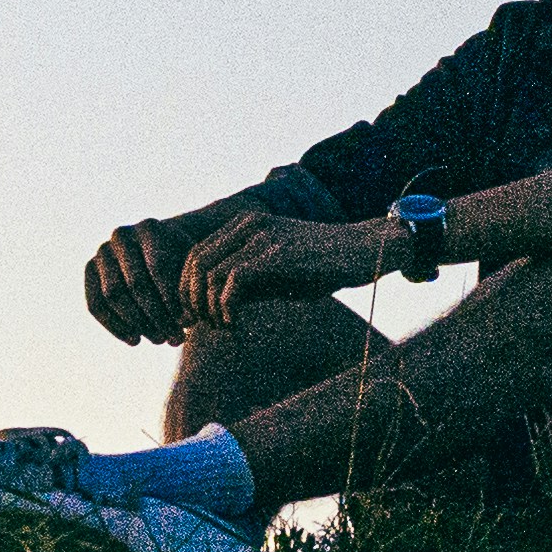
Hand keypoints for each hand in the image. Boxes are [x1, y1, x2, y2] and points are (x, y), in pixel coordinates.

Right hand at [85, 216, 213, 344]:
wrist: (159, 249)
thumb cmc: (183, 262)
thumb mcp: (192, 266)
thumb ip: (191, 287)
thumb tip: (186, 321)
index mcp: (150, 227)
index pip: (159, 267)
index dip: (172, 299)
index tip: (187, 323)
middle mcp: (121, 235)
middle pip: (135, 283)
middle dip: (157, 317)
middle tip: (174, 339)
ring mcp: (102, 252)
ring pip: (113, 295)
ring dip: (137, 324)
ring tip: (160, 340)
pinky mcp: (90, 270)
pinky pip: (96, 303)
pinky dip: (115, 326)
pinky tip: (136, 340)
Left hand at [179, 211, 388, 326]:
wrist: (365, 252)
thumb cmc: (323, 267)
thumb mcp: (277, 275)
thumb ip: (246, 284)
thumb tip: (211, 309)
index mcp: (244, 224)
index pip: (195, 254)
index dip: (186, 289)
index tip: (195, 318)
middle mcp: (247, 224)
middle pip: (194, 263)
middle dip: (190, 300)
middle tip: (202, 326)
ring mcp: (261, 235)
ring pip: (209, 274)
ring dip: (208, 308)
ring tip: (223, 327)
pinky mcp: (275, 254)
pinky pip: (231, 282)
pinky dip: (226, 309)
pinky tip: (236, 325)